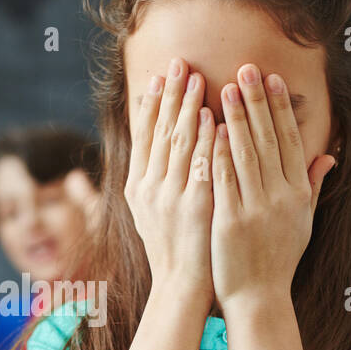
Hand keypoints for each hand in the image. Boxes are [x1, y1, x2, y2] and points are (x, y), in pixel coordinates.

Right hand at [124, 57, 216, 305]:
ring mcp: (170, 197)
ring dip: (189, 108)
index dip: (150, 103)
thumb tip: (151, 149)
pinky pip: (201, 166)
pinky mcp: (193, 207)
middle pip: (159, 132)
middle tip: (178, 62)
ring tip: (198, 78)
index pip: (142, 136)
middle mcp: (148, 188)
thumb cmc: (171, 249)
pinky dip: (207, 140)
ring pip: (179, 143)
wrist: (180, 287)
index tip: (158, 75)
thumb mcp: (149, 213)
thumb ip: (150, 179)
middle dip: (169, 94)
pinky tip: (214, 118)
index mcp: (136, 187)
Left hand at [212, 65, 335, 308]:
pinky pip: (223, 180)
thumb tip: (328, 155)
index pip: (289, 140)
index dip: (279, 107)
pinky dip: (217, 152)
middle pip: (267, 140)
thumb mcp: (303, 221)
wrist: (259, 297)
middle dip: (256, 102)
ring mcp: (256, 209)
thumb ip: (312, 186)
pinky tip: (210, 129)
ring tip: (225, 88)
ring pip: (245, 154)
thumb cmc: (279, 258)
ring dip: (235, 119)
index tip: (270, 79)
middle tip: (245, 69)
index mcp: (297, 193)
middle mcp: (280, 197)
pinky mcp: (230, 221)